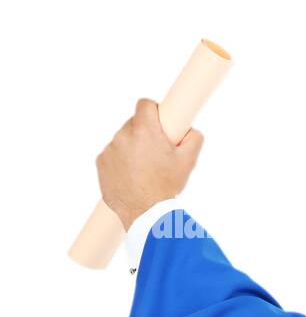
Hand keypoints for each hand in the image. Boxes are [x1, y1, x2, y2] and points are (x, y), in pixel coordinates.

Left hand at [96, 99, 203, 228]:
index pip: (144, 104)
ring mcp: (110, 149)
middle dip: (145, 133)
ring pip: (123, 140)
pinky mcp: (100, 162)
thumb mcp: (188, 162)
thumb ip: (194, 139)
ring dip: (133, 148)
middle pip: (134, 124)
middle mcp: (123, 135)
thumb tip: (191, 131)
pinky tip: (132, 176)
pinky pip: (112, 155)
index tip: (159, 120)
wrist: (144, 212)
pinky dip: (121, 161)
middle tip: (156, 152)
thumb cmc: (166, 186)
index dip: (154, 110)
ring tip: (145, 169)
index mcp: (145, 130)